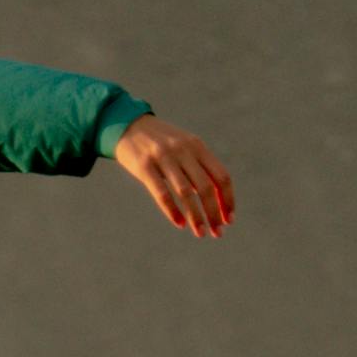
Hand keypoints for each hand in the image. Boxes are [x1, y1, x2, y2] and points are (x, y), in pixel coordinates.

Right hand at [110, 115, 234, 239]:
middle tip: (217, 233)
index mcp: (197, 145)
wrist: (127, 124)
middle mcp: (182, 149)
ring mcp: (163, 157)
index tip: (228, 220)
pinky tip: (180, 223)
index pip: (221, 177)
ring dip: (196, 217)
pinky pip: (162, 194)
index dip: (227, 200)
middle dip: (214, 213)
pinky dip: (173, 211)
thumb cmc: (161, 142)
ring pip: (186, 193)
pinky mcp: (144, 166)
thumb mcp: (184, 146)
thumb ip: (200, 167)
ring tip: (200, 232)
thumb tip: (218, 201)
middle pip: (206, 187)